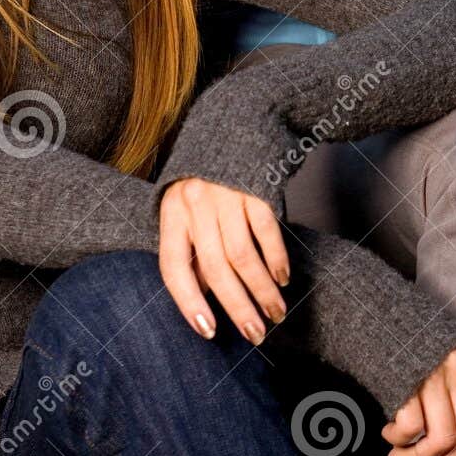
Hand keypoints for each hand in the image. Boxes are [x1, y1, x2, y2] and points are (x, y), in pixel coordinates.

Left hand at [158, 177, 289, 343]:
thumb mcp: (188, 206)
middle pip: (215, 268)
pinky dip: (276, 259)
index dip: (189, 302)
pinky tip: (283, 279)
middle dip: (237, 307)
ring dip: (262, 291)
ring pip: (244, 256)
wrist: (237, 121)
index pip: (174, 267)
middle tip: (255, 334)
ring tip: (275, 313)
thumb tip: (203, 296)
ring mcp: (227, 194)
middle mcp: (196, 203)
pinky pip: (267, 232)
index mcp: (172, 211)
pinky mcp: (256, 187)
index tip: (208, 331)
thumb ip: (193, 247)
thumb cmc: (209, 175)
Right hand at [381, 343, 455, 455]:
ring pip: (442, 440)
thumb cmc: (403, 341)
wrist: (370, 306)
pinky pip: (412, 427)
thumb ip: (454, 396)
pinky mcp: (408, 377)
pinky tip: (388, 432)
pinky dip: (398, 440)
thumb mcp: (441, 362)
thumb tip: (453, 455)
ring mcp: (436, 372)